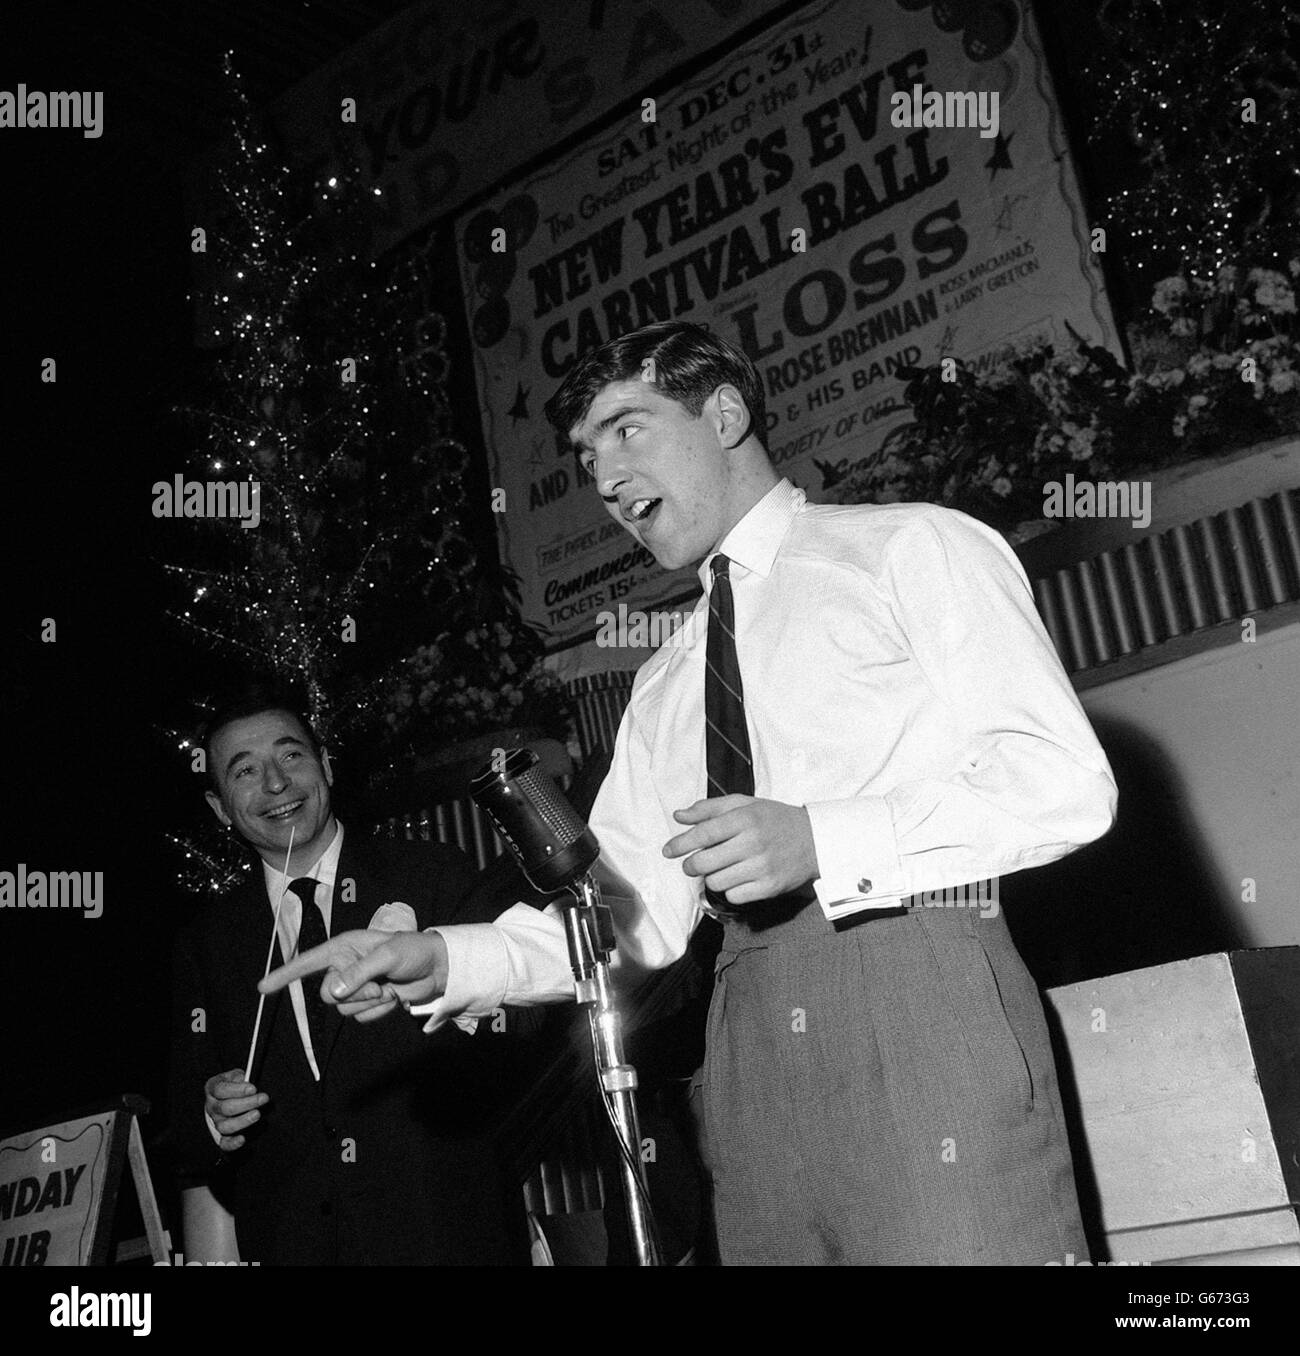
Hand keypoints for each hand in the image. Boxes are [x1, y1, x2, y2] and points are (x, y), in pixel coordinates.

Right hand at [204, 1068, 267, 1151]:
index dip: (237, 1089)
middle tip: (263, 1099)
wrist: (227, 1097)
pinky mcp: (221, 1135)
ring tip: (257, 1114)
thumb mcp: (236, 1075)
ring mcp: (215, 1122)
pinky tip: (243, 1139)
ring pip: (224, 1126)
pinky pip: (224, 1143)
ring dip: (242, 1121)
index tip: (253, 1088)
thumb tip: (247, 1081)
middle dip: (247, 1103)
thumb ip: (240, 1077)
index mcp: (213, 1088)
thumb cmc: (235, 1085)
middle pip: (225, 1108)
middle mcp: (212, 1106)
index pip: (221, 1089)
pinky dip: (232, 1143)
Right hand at [259, 928, 447, 1023]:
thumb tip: (333, 991)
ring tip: (388, 988)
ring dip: (369, 1003)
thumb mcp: (388, 955)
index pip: (307, 963)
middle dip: (353, 994)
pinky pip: (361, 1018)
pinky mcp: (368, 1003)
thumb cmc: (413, 951)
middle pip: (328, 995)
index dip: (284, 975)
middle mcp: (345, 968)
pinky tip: (393, 997)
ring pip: (344, 1010)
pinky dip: (378, 1011)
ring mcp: (356, 987)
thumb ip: (359, 972)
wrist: (437, 969)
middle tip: (378, 983)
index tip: (262, 988)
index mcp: (344, 948)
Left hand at [663, 795, 818, 906]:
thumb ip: (710, 808)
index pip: (704, 833)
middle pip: (705, 862)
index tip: (668, 851)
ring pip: (717, 882)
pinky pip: (734, 896)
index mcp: (746, 818)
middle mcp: (754, 842)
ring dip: (712, 878)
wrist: (815, 840)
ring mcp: (763, 867)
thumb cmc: (774, 819)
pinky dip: (731, 890)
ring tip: (721, 869)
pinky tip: (738, 879)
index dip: (681, 843)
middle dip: (691, 866)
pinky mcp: (770, 887)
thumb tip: (679, 816)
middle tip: (692, 865)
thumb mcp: (745, 804)